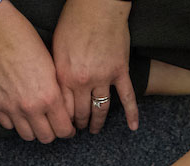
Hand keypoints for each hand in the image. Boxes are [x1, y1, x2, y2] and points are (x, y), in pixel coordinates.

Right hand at [0, 2, 74, 142]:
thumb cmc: (26, 42)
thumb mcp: (52, 67)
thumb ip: (58, 93)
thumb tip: (64, 111)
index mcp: (50, 97)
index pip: (64, 130)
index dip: (69, 131)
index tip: (69, 128)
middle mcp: (31, 107)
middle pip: (46, 138)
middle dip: (53, 133)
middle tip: (54, 125)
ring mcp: (11, 108)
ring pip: (27, 136)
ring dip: (34, 130)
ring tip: (37, 120)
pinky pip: (8, 126)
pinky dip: (15, 122)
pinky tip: (19, 112)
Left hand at [52, 0, 137, 132]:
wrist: (97, 6)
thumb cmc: (73, 21)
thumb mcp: (55, 48)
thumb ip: (57, 72)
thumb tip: (56, 90)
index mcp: (64, 75)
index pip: (63, 108)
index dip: (64, 119)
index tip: (63, 125)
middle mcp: (83, 81)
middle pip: (82, 112)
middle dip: (79, 124)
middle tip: (78, 130)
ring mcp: (104, 78)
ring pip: (101, 109)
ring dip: (97, 122)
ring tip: (94, 130)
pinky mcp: (120, 71)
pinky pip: (127, 97)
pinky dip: (131, 114)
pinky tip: (133, 127)